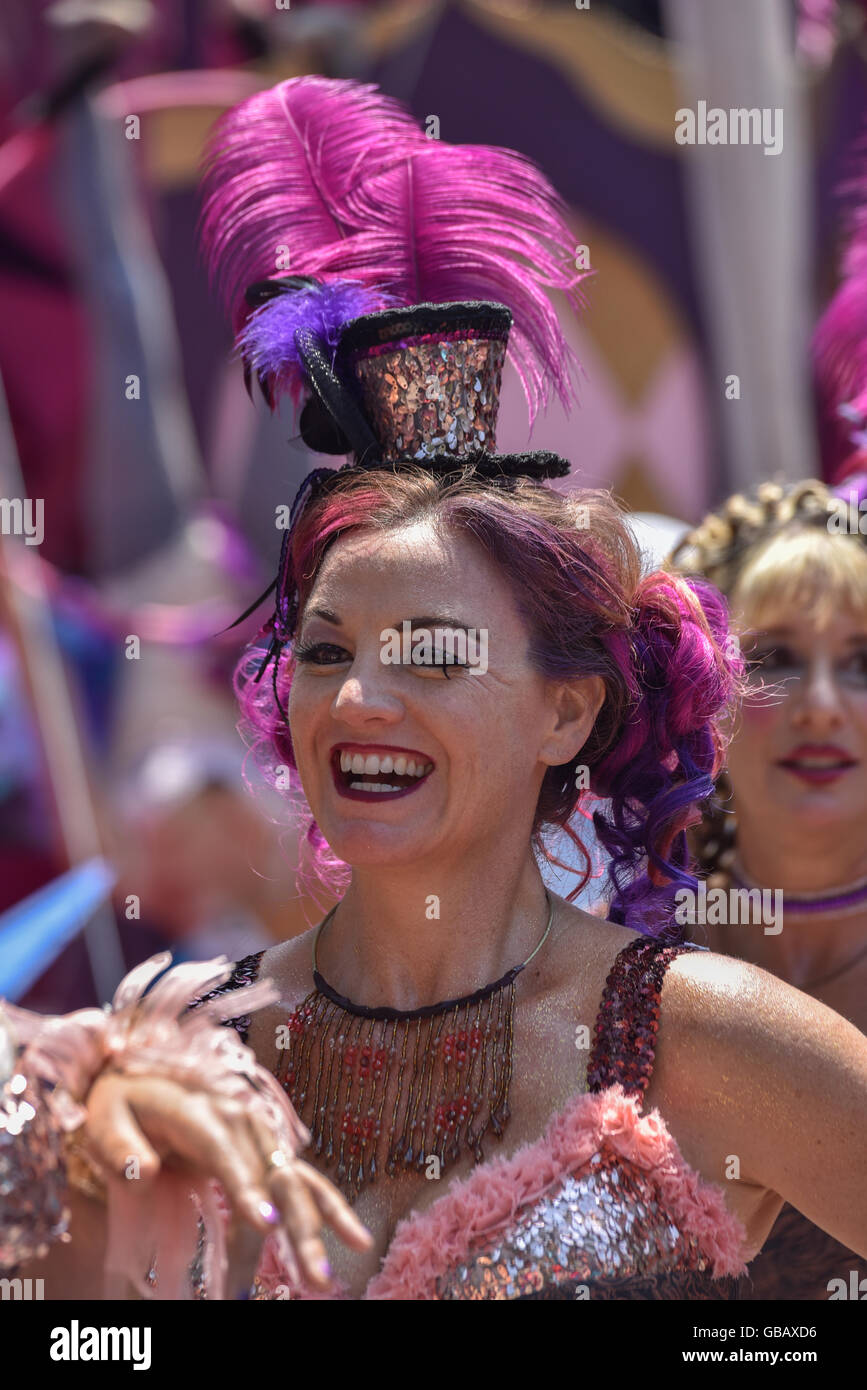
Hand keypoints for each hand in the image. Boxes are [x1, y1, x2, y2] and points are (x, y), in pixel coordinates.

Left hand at [83, 1070, 372, 1290]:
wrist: (143, 1073)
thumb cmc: (122, 1100)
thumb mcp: (105, 1115)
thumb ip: (120, 1145)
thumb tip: (145, 1172)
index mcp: (202, 1111)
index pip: (227, 1153)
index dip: (248, 1188)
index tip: (267, 1225)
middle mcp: (241, 1119)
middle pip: (275, 1175)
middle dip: (298, 1226)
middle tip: (313, 1276)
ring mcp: (258, 1134)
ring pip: (296, 1182)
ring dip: (315, 1228)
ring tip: (328, 1276)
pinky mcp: (263, 1150)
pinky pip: (297, 1182)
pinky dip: (325, 1210)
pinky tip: (352, 1239)